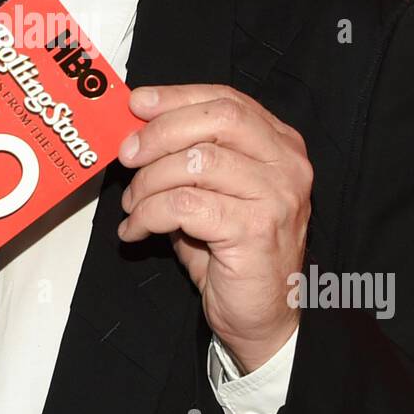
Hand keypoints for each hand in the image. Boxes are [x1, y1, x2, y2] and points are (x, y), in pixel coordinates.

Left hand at [117, 85, 310, 372]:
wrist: (262, 317)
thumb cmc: (233, 254)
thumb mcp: (211, 193)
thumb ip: (186, 158)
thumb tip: (135, 132)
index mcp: (279, 145)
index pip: (226, 100)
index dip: (176, 97)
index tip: (137, 103)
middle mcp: (286, 164)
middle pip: (217, 120)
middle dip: (160, 132)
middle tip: (127, 156)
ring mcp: (276, 196)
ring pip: (195, 163)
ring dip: (149, 182)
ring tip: (133, 205)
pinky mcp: (255, 230)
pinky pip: (184, 205)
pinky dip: (149, 215)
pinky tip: (136, 231)